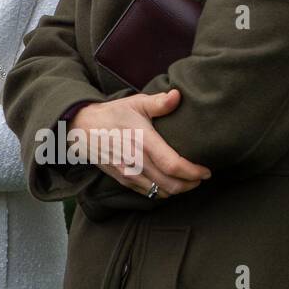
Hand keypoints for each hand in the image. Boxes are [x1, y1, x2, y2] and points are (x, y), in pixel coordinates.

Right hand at [68, 89, 210, 197]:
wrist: (82, 128)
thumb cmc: (113, 114)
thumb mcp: (135, 103)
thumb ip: (158, 102)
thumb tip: (178, 95)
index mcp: (142, 140)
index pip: (173, 165)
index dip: (193, 172)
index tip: (206, 171)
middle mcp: (135, 160)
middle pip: (170, 184)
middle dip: (190, 184)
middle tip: (201, 178)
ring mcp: (127, 172)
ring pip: (160, 191)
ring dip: (177, 190)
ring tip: (187, 181)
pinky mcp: (122, 179)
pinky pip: (147, 193)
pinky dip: (161, 191)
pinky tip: (168, 183)